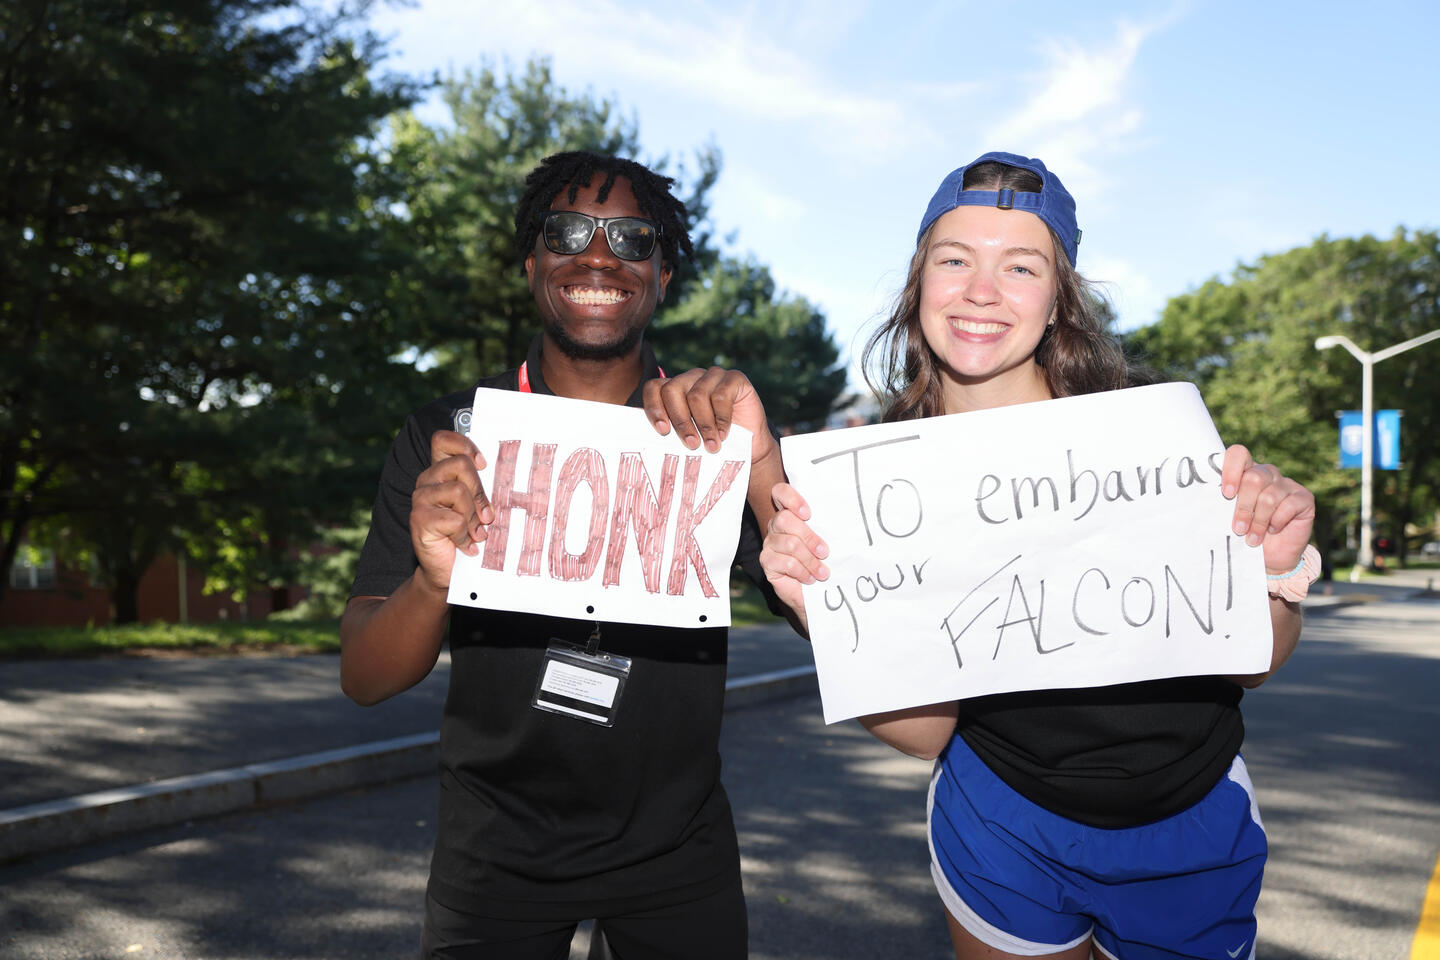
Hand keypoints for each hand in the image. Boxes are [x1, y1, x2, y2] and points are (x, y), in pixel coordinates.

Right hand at [410, 430, 493, 591]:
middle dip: (480, 491)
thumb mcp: (479, 506)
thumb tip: (507, 472)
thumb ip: (482, 487)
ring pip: (459, 491)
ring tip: (475, 532)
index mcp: (441, 471)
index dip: (464, 445)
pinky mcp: (419, 519)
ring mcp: (420, 499)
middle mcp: (427, 480)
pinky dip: (464, 535)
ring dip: (473, 517)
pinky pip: (454, 519)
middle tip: (486, 516)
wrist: (447, 571)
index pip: (443, 440)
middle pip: (460, 464)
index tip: (483, 463)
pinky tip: (465, 544)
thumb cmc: (468, 535)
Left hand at [642, 366, 777, 465]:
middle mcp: (692, 378)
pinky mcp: (735, 378)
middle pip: (672, 390)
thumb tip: (646, 439)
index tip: (663, 431)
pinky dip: (721, 419)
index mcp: (674, 389)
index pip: (654, 388)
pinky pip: (721, 396)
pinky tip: (724, 433)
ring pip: (697, 395)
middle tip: (691, 444)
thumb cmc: (712, 443)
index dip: (654, 408)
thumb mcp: (688, 437)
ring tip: (711, 445)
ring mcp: (713, 375)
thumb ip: (670, 431)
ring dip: (704, 425)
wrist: (749, 447)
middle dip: (680, 421)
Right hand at [758, 482, 830, 628]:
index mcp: (790, 514)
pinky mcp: (767, 562)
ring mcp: (769, 544)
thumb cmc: (822, 562)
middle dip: (809, 537)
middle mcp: (776, 526)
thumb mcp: (827, 541)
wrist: (815, 594)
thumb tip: (843, 517)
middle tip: (824, 552)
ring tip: (822, 572)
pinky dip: (802, 572)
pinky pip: (785, 563)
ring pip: (789, 543)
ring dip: (810, 560)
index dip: (791, 498)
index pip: (780, 493)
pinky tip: (810, 578)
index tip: (808, 514)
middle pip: (785, 519)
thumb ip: (826, 526)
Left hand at [1219, 444, 1315, 573]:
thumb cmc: (1244, 534)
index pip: (1239, 454)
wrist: (1271, 558)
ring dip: (1258, 522)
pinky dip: (1277, 521)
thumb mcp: (1227, 518)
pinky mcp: (1304, 498)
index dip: (1231, 470)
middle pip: (1253, 478)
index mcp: (1245, 472)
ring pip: (1269, 496)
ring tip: (1252, 539)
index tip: (1227, 493)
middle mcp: (1267, 474)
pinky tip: (1273, 530)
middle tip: (1238, 528)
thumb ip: (1220, 503)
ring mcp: (1287, 484)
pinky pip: (1289, 505)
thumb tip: (1200, 498)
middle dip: (1243, 507)